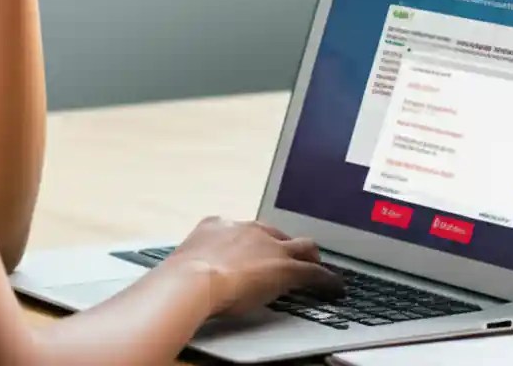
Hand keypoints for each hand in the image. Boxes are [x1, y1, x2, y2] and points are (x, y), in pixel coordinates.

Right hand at [165, 217, 343, 316]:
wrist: (191, 282)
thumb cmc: (178, 279)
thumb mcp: (183, 262)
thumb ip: (192, 261)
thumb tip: (183, 275)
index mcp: (218, 225)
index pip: (245, 229)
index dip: (255, 241)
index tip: (257, 249)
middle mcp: (247, 229)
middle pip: (276, 233)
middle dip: (285, 244)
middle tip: (292, 256)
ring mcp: (269, 246)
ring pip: (301, 246)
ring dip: (310, 257)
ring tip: (317, 266)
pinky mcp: (287, 267)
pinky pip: (314, 272)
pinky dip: (326, 280)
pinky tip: (334, 288)